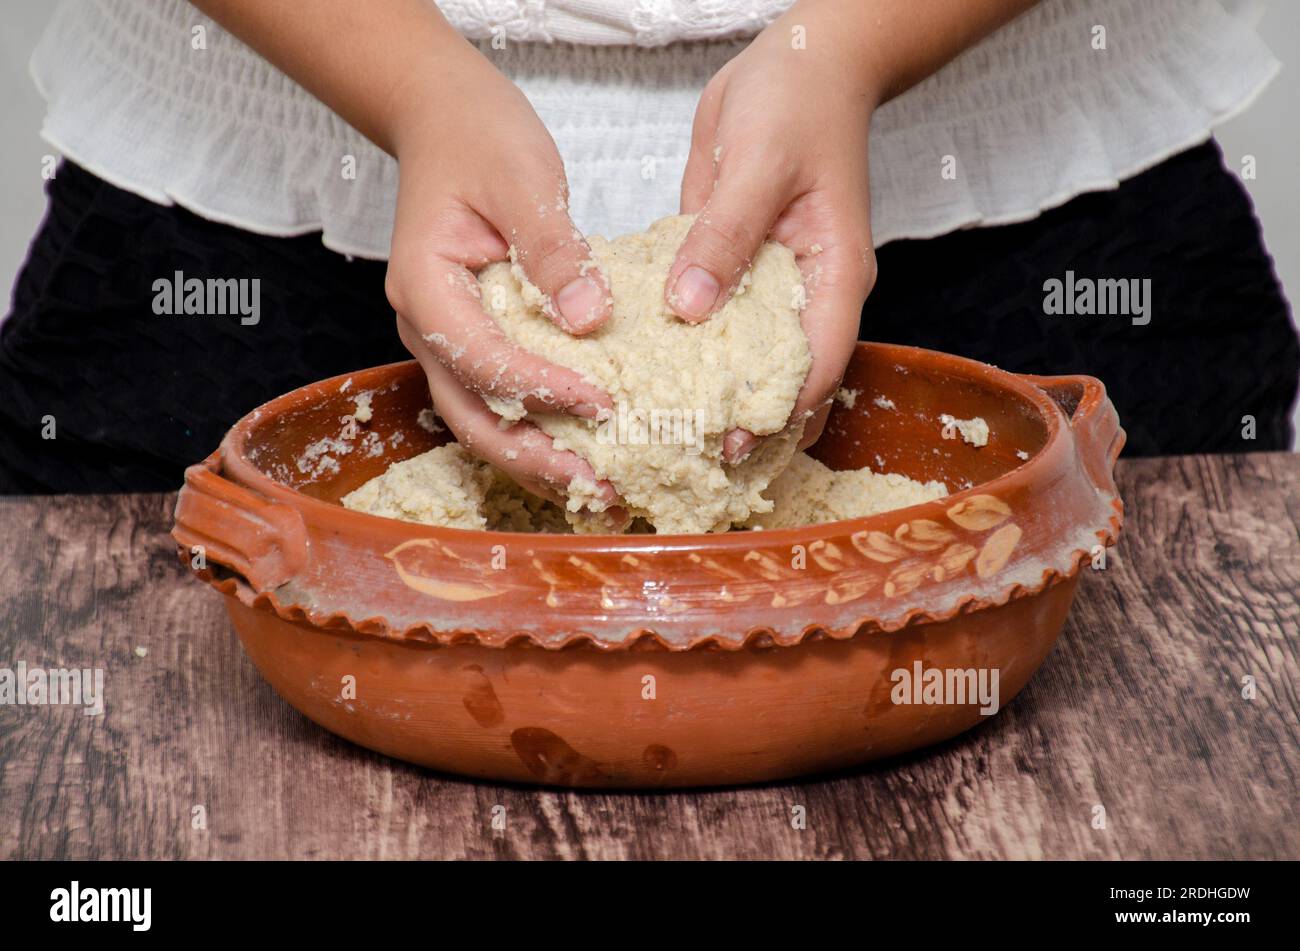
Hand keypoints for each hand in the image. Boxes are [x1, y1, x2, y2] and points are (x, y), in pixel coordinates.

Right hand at [384, 45, 624, 512]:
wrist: (442, 118)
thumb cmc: (476, 137)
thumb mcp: (523, 179)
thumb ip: (554, 249)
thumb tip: (590, 318)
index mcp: (426, 286)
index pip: (481, 357)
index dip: (540, 389)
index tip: (601, 406)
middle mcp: (425, 325)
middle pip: (471, 414)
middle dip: (532, 457)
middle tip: (596, 485)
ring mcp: (445, 338)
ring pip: (481, 419)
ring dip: (535, 458)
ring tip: (596, 488)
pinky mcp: (472, 340)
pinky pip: (499, 398)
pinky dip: (537, 429)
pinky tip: (581, 449)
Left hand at [669, 2, 879, 460]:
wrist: (797, 60)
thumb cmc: (799, 102)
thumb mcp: (760, 165)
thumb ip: (724, 236)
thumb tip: (689, 308)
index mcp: (834, 275)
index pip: (819, 362)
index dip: (780, 409)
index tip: (732, 441)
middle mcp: (804, 289)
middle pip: (784, 374)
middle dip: (745, 416)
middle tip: (687, 453)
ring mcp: (767, 281)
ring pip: (744, 353)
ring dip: (711, 388)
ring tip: (661, 427)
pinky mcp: (731, 264)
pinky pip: (710, 317)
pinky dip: (685, 345)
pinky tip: (643, 368)